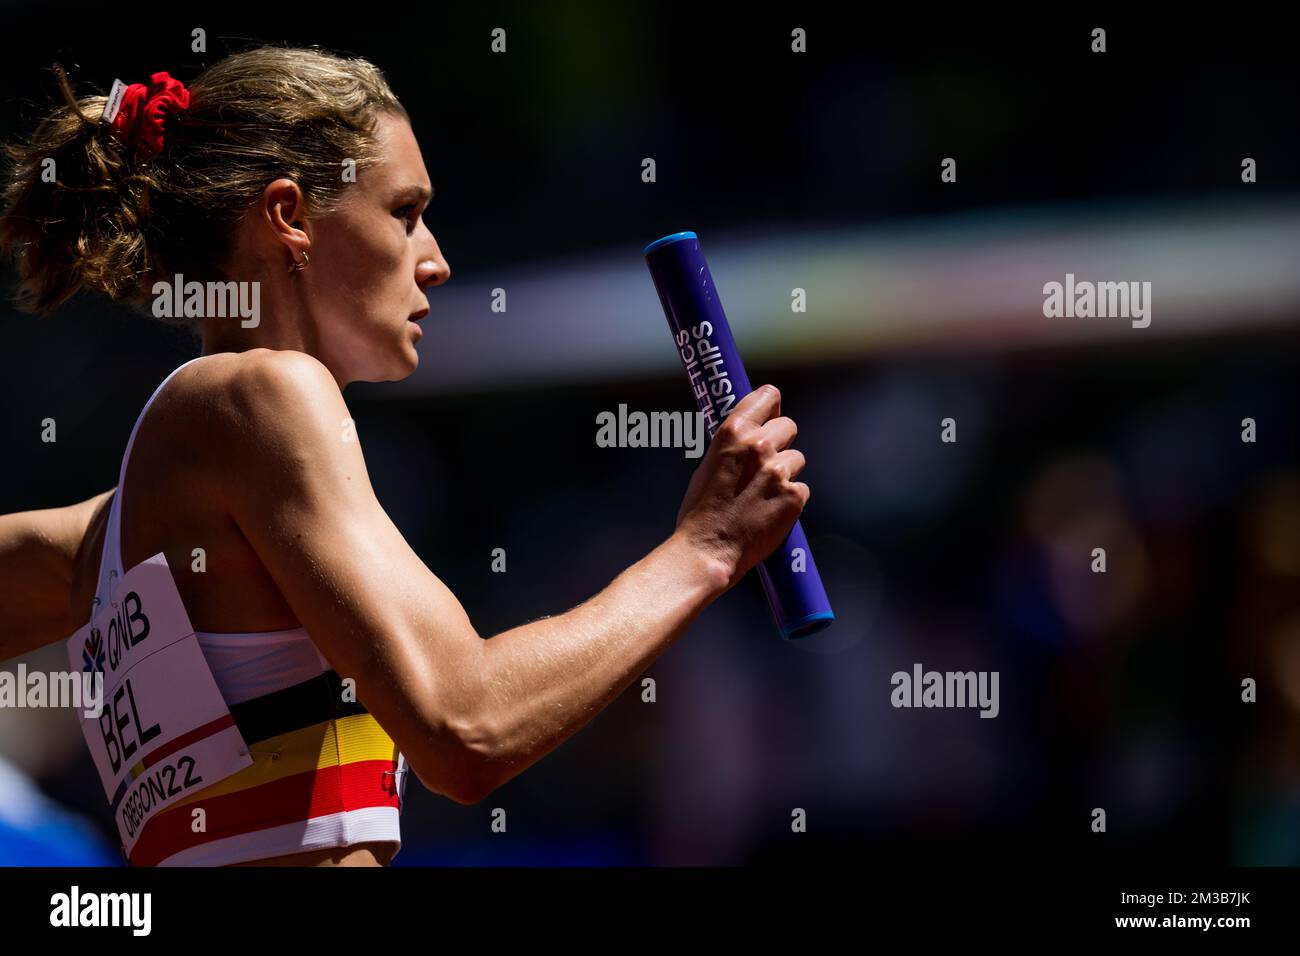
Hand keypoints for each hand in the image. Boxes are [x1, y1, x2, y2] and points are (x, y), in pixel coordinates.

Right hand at [675, 385, 808, 588]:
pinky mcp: (793, 497)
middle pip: (788, 426)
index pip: (768, 396)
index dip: (771, 406)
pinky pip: (800, 489)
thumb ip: (733, 447)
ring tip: (763, 494)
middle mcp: (758, 446)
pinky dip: (789, 499)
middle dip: (780, 442)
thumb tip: (748, 439)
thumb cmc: (699, 512)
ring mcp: (778, 472)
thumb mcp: (708, 465)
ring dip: (785, 473)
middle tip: (766, 462)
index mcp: (732, 433)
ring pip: (796, 459)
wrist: (707, 551)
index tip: (770, 414)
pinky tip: (770, 511)